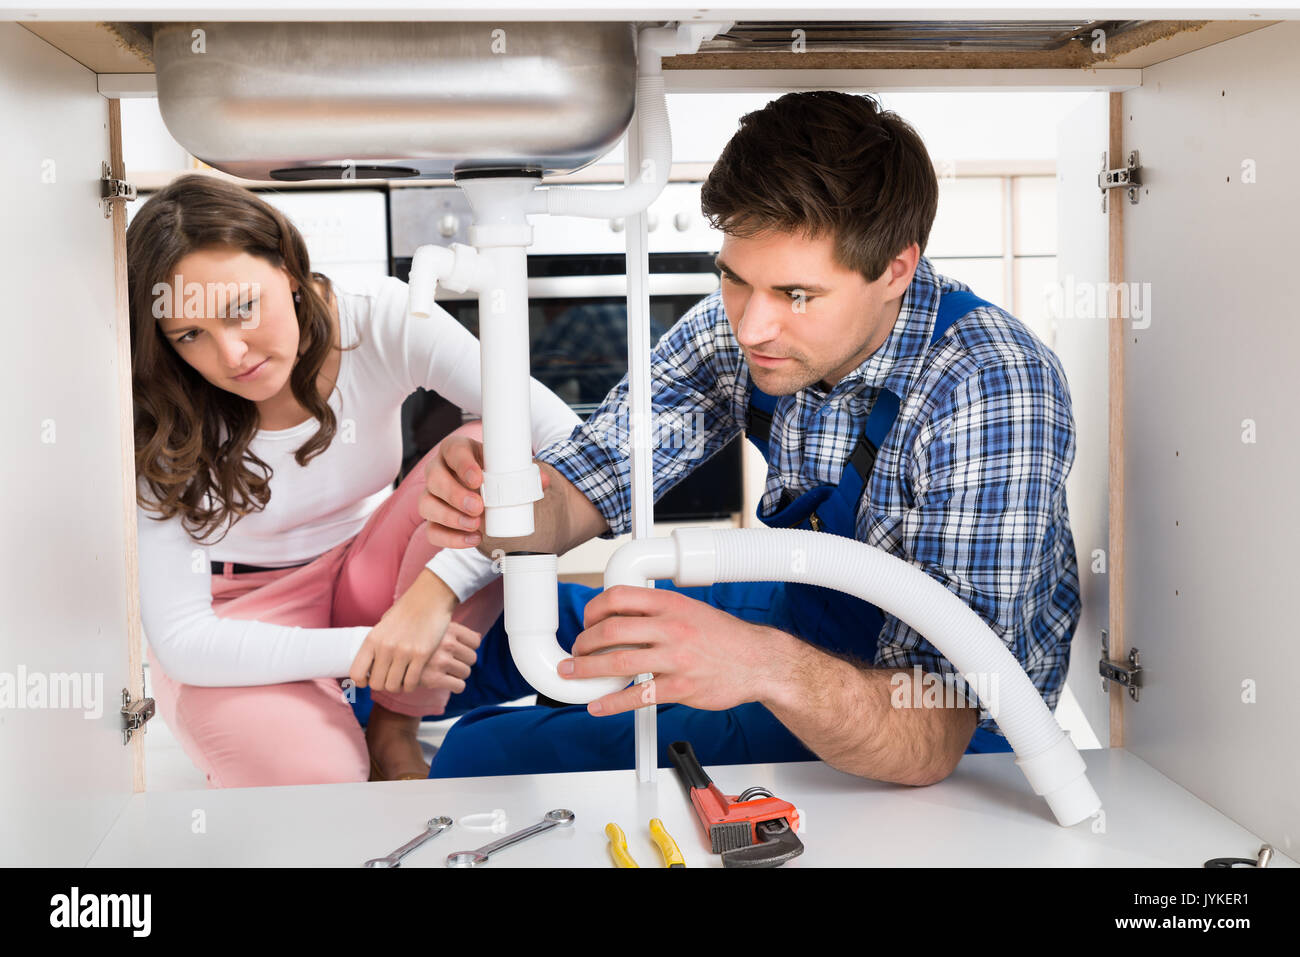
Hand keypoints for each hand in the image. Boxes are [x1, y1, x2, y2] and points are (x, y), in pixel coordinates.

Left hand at [348, 602, 480, 695]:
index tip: (370, 680)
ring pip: (394, 686)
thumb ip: (376, 645)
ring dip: (398, 687)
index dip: (362, 683)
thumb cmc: (406, 611)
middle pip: (377, 684)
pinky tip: (414, 679)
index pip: (356, 674)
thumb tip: (370, 665)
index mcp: (372, 640)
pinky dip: (411, 685)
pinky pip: (411, 682)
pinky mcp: (421, 654)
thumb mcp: (383, 626)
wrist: (429, 598)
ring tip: (403, 680)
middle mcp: (385, 647)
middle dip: (384, 685)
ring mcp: (403, 652)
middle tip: (391, 679)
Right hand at [418, 434, 550, 548]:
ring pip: (427, 505)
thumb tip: (542, 481)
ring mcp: (432, 495)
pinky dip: (450, 539)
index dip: (463, 465)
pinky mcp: (433, 519)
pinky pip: (432, 530)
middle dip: (455, 495)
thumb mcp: (509, 468)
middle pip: (435, 479)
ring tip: (475, 525)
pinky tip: (473, 539)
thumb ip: (525, 474)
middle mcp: (439, 470)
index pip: (453, 451)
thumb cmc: (496, 475)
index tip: (478, 479)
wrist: (491, 493)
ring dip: (450, 517)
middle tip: (478, 507)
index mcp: (457, 450)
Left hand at [557, 586, 781, 716]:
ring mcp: (675, 658)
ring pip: (618, 662)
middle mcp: (671, 627)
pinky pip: (638, 695)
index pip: (618, 597)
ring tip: (573, 674)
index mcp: (670, 604)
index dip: (593, 609)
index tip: (586, 622)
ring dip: (588, 670)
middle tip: (576, 652)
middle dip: (584, 643)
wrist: (758, 661)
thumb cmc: (724, 638)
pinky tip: (598, 705)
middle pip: (610, 630)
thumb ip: (657, 613)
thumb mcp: (690, 610)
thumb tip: (620, 618)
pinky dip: (612, 702)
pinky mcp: (681, 687)